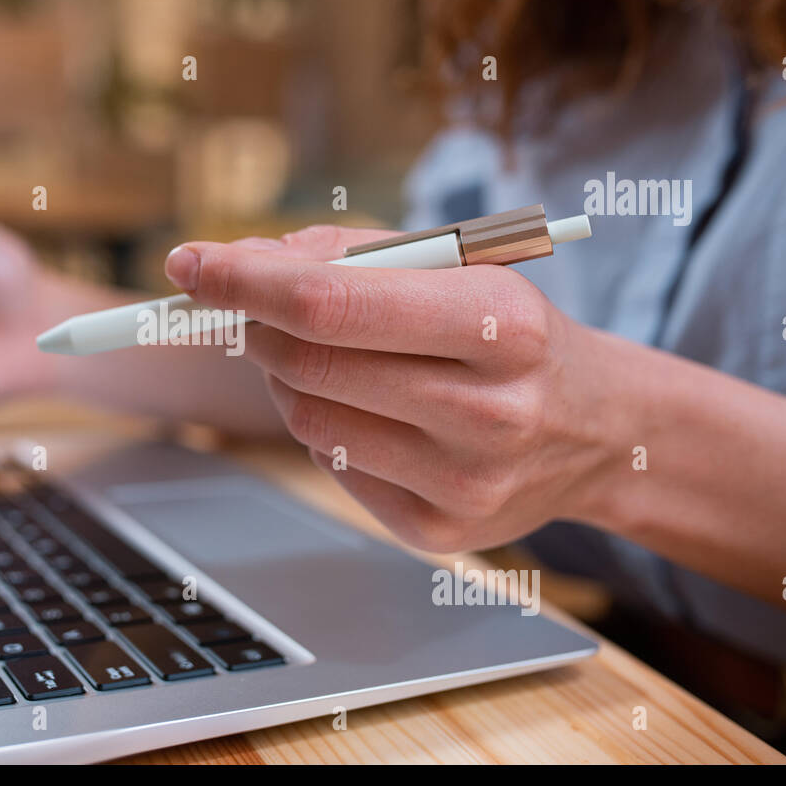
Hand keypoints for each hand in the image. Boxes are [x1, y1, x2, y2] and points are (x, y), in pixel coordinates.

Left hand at [164, 225, 617, 552]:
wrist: (598, 431)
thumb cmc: (510, 331)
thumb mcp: (458, 266)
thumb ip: (349, 252)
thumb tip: (243, 262)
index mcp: (499, 324)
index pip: (330, 303)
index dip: (243, 282)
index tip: (187, 265)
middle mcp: (487, 411)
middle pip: (306, 363)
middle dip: (254, 324)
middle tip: (242, 302)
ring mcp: (462, 483)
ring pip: (306, 419)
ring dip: (285, 375)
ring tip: (325, 353)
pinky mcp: (438, 532)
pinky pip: (332, 465)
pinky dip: (323, 425)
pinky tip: (368, 408)